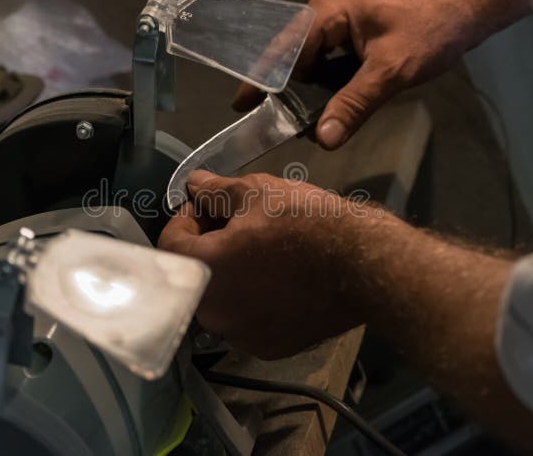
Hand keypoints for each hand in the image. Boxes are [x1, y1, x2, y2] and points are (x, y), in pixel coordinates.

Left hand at [158, 170, 388, 358]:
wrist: (363, 265)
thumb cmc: (306, 223)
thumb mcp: (255, 192)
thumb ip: (214, 190)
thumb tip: (193, 185)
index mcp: (202, 272)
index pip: (170, 243)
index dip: (187, 217)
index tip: (209, 205)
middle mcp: (214, 313)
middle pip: (193, 273)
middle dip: (207, 245)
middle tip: (235, 223)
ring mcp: (241, 335)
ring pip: (220, 298)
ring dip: (229, 273)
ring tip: (259, 249)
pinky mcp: (269, 347)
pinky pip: (246, 319)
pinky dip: (252, 299)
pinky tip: (277, 278)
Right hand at [234, 0, 481, 149]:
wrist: (473, 1)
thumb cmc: (433, 28)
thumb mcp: (390, 72)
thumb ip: (354, 105)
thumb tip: (322, 140)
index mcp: (330, 7)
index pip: (286, 49)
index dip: (264, 81)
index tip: (243, 106)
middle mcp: (330, 3)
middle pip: (296, 51)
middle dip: (288, 86)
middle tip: (278, 121)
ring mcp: (345, 9)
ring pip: (315, 52)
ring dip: (311, 83)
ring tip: (301, 117)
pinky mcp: (359, 19)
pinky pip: (332, 49)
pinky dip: (329, 74)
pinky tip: (330, 99)